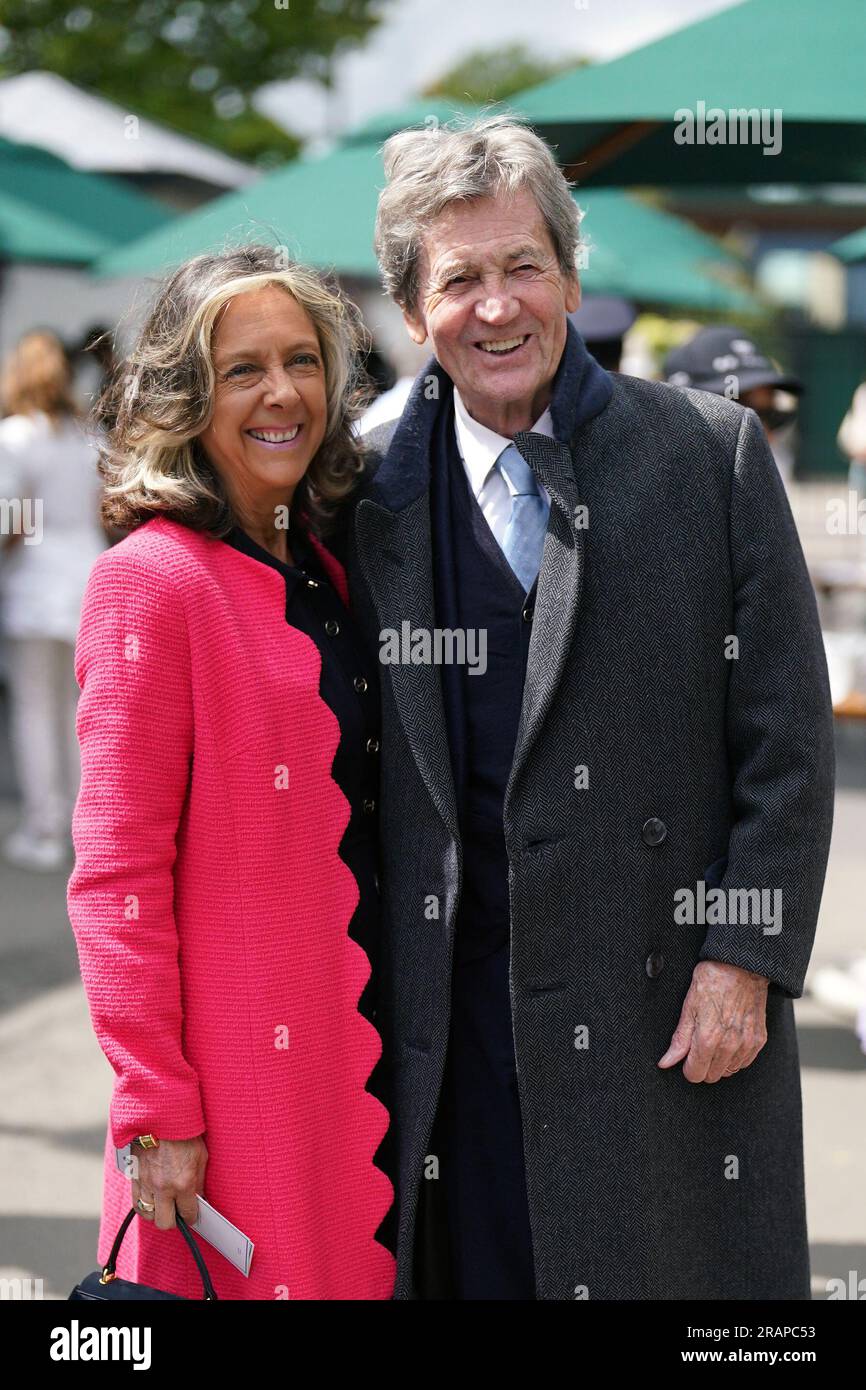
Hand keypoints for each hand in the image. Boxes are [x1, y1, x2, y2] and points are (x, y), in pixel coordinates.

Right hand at [131, 1136, 207, 1228]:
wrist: (159, 1115)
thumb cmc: (183, 1133)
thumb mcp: (201, 1155)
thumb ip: (198, 1181)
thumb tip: (198, 1198)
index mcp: (183, 1182)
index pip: (188, 1213)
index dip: (192, 1217)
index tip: (193, 1215)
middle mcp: (163, 1187)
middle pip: (164, 1222)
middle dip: (174, 1221)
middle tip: (178, 1213)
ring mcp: (146, 1183)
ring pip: (148, 1215)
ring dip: (157, 1213)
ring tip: (165, 1206)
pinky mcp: (134, 1178)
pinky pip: (136, 1204)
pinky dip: (144, 1206)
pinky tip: (152, 1201)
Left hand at [657, 961, 768, 1082]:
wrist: (740, 967)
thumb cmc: (712, 982)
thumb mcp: (688, 1008)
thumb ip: (679, 1040)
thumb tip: (666, 1062)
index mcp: (708, 1039)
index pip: (695, 1075)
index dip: (688, 1066)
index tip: (688, 1055)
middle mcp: (729, 1046)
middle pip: (711, 1076)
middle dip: (703, 1064)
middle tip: (700, 1043)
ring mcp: (746, 1044)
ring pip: (728, 1071)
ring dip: (720, 1061)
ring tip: (716, 1038)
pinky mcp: (758, 1040)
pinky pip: (744, 1062)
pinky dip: (735, 1056)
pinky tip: (729, 1039)